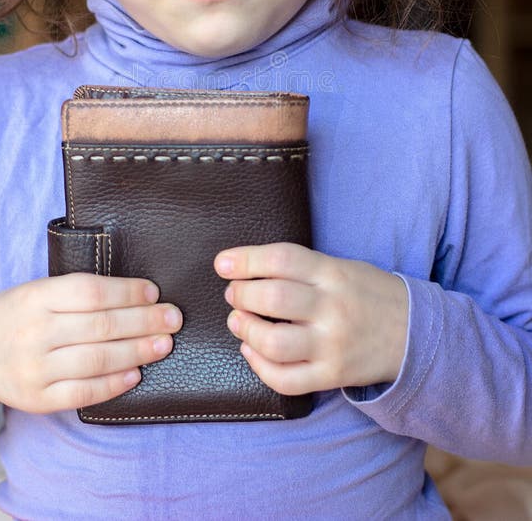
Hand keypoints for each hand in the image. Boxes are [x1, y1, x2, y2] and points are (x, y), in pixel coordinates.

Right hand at [0, 274, 182, 413]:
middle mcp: (35, 332)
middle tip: (173, 318)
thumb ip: (76, 290)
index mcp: (37, 297)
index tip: (154, 292)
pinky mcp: (38, 399)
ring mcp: (35, 369)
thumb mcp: (37, 290)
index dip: (127, 292)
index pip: (91, 292)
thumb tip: (135, 292)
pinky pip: (83, 393)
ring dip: (138, 352)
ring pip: (97, 360)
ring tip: (164, 345)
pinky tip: (136, 374)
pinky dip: (114, 384)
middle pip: (101, 326)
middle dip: (145, 322)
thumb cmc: (16, 315)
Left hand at [214, 243, 407, 395]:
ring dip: (245, 329)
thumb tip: (248, 267)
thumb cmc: (369, 294)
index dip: (245, 260)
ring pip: (273, 342)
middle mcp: (332, 308)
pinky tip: (252, 350)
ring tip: (239, 320)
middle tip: (233, 293)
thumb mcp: (343, 267)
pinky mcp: (332, 375)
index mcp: (333, 273)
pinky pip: (285, 379)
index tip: (222, 263)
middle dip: (240, 294)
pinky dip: (259, 366)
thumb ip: (302, 267)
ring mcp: (332, 345)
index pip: (281, 259)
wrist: (416, 334)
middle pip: (272, 298)